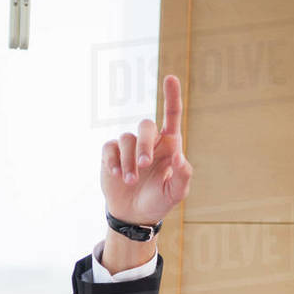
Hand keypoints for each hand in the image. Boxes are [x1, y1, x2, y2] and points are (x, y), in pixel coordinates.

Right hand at [100, 74, 193, 224]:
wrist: (134, 215)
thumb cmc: (159, 200)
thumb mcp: (176, 193)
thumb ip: (182, 175)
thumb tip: (178, 156)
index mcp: (169, 145)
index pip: (172, 115)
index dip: (171, 96)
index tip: (171, 78)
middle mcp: (149, 141)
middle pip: (145, 126)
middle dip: (144, 144)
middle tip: (144, 165)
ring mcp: (129, 147)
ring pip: (126, 140)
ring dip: (128, 162)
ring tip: (130, 181)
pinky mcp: (112, 154)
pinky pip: (110, 148)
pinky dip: (113, 161)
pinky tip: (117, 175)